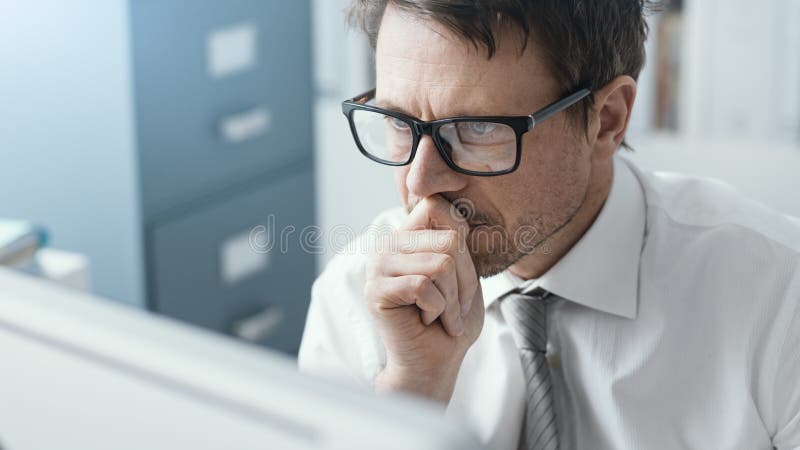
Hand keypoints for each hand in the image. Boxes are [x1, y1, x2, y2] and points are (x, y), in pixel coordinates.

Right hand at [364, 196, 484, 403]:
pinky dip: (438, 309)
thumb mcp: (463, 271)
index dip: (461, 238)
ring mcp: (378, 265)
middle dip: (463, 280)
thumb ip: (455, 237)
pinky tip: (427, 320)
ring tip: (441, 314)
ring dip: (452, 299)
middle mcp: (389, 243)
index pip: (437, 205)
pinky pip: (424, 286)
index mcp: (409, 235)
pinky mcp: (375, 289)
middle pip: (449, 240)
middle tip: (452, 305)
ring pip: (440, 263)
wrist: (437, 362)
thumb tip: (450, 194)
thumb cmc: (451, 319)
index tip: (460, 273)